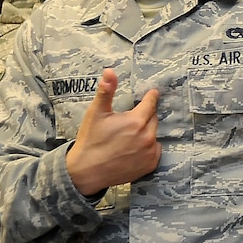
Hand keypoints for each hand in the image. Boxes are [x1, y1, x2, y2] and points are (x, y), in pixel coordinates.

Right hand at [65, 68, 160, 195]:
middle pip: (153, 118)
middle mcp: (147, 136)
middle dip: (145, 116)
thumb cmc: (91, 140)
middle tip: (131, 119)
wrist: (87, 171)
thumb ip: (106, 91)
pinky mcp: (150, 164)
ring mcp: (150, 152)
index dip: (150, 97)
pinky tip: (134, 148)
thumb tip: (110, 71)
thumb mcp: (96, 113)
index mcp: (136, 121)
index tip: (152, 93)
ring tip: (130, 135)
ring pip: (154, 134)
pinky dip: (148, 147)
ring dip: (147, 131)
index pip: (150, 103)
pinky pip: (155, 150)